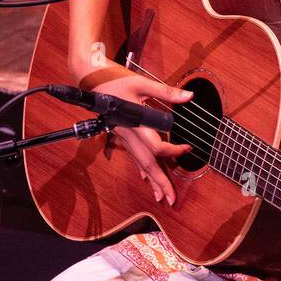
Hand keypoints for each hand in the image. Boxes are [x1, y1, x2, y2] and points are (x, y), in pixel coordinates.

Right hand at [87, 71, 192, 205]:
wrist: (91, 80)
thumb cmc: (116, 80)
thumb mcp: (141, 83)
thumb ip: (165, 92)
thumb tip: (188, 96)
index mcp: (135, 123)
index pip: (155, 146)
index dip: (172, 150)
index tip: (187, 149)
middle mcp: (128, 134)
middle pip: (146, 163)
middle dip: (159, 182)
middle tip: (170, 199)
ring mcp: (123, 137)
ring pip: (139, 162)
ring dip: (151, 180)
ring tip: (161, 197)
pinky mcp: (121, 135)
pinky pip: (132, 156)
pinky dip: (141, 168)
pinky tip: (146, 178)